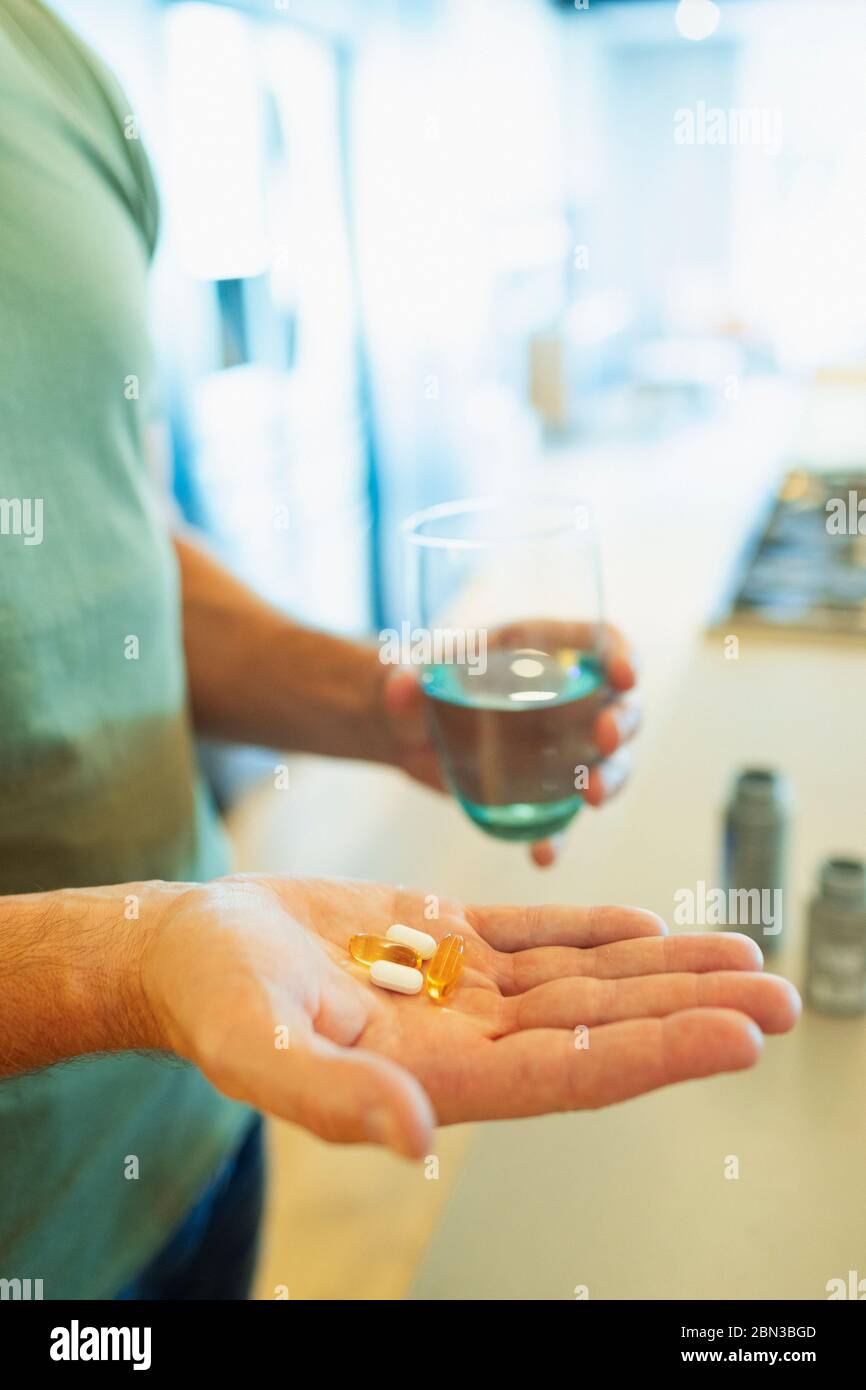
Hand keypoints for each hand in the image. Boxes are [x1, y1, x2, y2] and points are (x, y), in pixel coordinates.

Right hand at [142, 876, 799, 1159]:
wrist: (184, 947)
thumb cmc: (212, 1001)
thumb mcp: (257, 1048)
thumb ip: (335, 1097)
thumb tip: (416, 1140)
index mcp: (436, 1075)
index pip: (570, 1071)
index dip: (658, 1054)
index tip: (737, 1038)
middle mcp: (463, 1037)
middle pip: (599, 1024)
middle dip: (691, 1009)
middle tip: (779, 995)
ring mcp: (457, 986)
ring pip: (581, 977)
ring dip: (660, 966)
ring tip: (738, 955)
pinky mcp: (440, 937)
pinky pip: (533, 935)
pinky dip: (592, 929)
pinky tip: (643, 925)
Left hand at [381, 621, 639, 867]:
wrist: (407, 727)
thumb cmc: (423, 681)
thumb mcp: (410, 672)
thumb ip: (404, 678)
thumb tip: (400, 692)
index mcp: (545, 651)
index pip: (603, 644)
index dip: (623, 656)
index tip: (625, 676)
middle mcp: (567, 698)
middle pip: (620, 706)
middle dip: (622, 722)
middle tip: (606, 740)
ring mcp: (562, 748)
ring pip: (609, 763)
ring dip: (611, 779)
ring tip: (593, 798)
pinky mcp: (544, 791)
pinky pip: (562, 818)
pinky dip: (557, 837)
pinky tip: (541, 854)